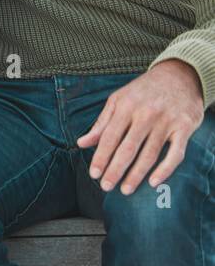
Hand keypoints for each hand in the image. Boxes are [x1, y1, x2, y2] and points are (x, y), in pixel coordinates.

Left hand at [77, 60, 204, 194]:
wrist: (180, 76)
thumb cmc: (143, 91)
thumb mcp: (118, 100)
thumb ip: (102, 123)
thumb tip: (82, 143)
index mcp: (125, 106)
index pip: (109, 137)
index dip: (100, 157)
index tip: (94, 174)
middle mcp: (145, 114)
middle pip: (128, 148)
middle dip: (115, 170)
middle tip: (106, 186)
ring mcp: (166, 121)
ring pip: (149, 153)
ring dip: (136, 174)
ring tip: (125, 189)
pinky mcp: (184, 127)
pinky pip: (175, 153)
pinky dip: (165, 169)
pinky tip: (153, 182)